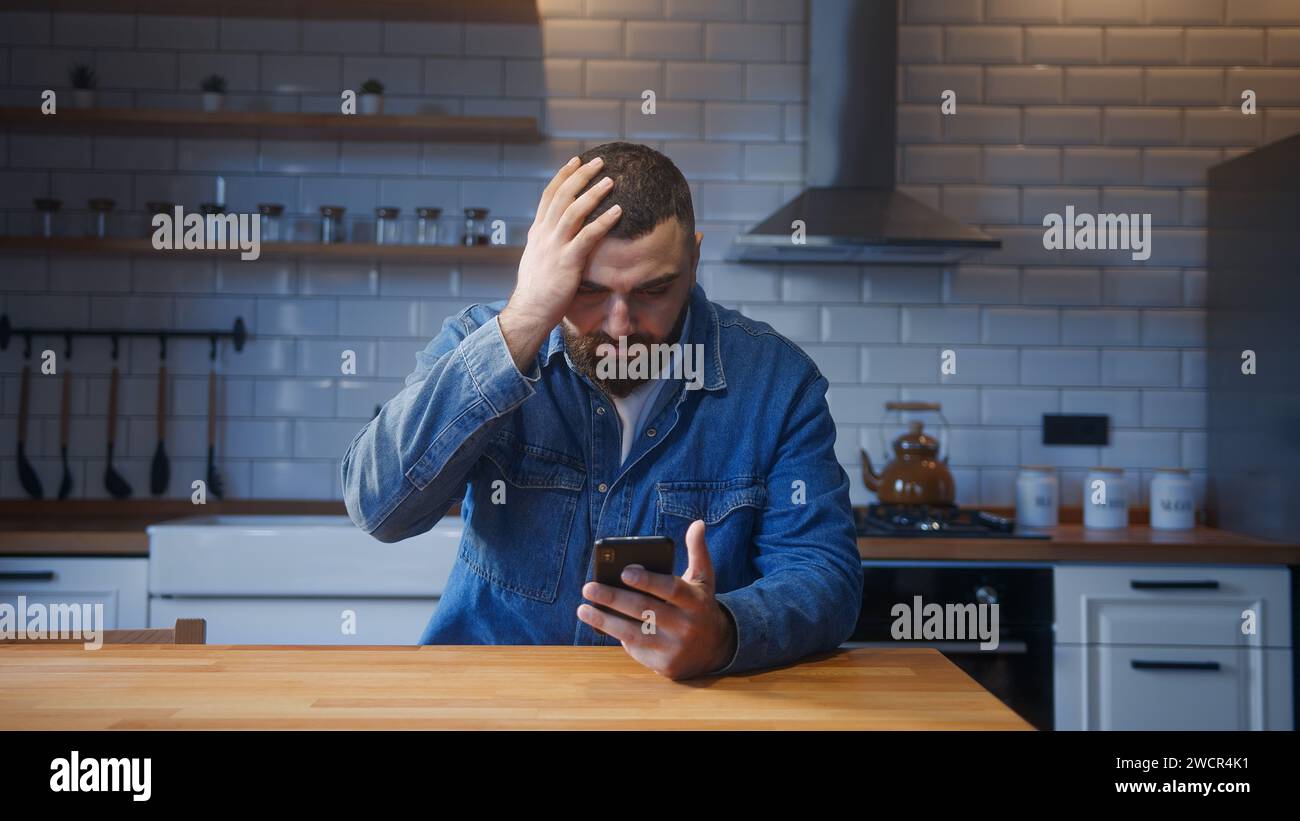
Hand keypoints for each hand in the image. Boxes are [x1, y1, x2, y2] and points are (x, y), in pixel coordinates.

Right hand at [498, 155, 622, 370]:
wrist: (529, 312)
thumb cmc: (536, 291)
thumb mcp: (536, 259)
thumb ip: (544, 243)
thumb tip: (548, 231)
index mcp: (537, 232)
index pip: (549, 195)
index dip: (563, 176)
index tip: (576, 161)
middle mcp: (544, 234)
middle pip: (562, 196)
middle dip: (580, 176)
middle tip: (598, 161)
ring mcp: (555, 247)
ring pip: (574, 211)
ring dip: (593, 193)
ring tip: (610, 180)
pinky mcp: (567, 262)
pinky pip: (588, 236)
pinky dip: (603, 221)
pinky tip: (618, 211)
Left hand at [578, 520, 736, 679]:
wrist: (716, 649)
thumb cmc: (700, 606)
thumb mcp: (704, 580)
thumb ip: (697, 551)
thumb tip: (697, 523)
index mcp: (696, 601)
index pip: (670, 588)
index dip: (647, 580)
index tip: (624, 571)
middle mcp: (687, 625)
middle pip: (645, 610)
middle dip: (614, 598)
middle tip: (589, 587)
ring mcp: (675, 648)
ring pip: (634, 633)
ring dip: (605, 621)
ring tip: (583, 609)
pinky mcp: (664, 665)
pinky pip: (635, 649)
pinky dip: (616, 635)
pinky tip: (598, 623)